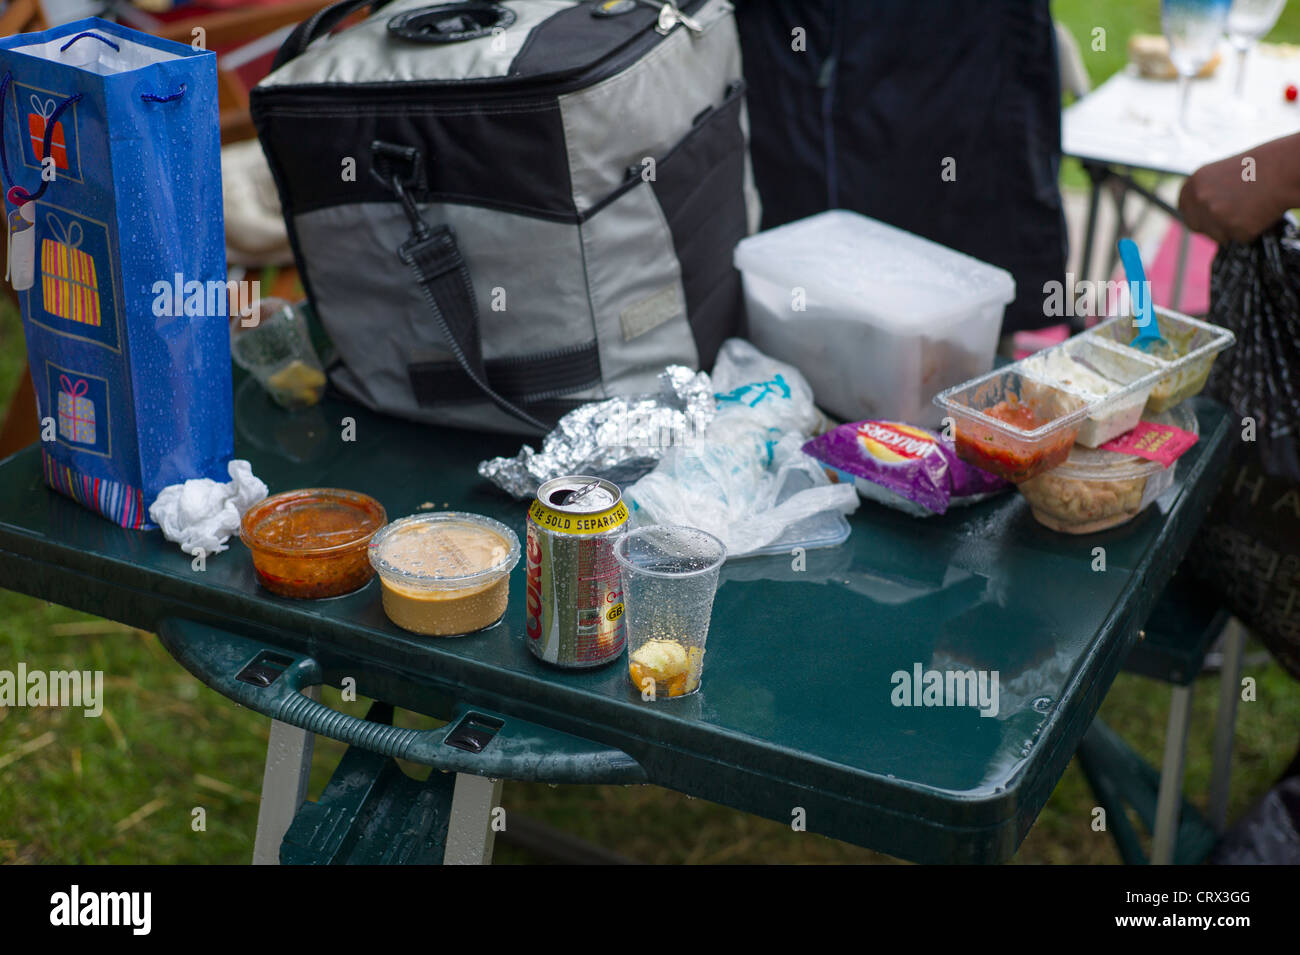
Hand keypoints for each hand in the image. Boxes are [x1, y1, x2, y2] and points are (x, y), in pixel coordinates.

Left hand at [1178, 133, 1299, 244]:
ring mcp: (1215, 215)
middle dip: (1210, 226)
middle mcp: (1199, 199)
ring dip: (1233, 228)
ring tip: (1251, 207)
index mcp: (1194, 183)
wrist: (1282, 169)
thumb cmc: (1256, 169)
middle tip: (1230, 217)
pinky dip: (1251, 230)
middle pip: (1196, 226)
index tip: (1205, 217)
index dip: (1196, 214)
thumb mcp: (1220, 175)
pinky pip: (1240, 238)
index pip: (1184, 208)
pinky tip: (1259, 212)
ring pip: (1218, 235)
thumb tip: (1198, 215)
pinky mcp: (1233, 228)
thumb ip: (1206, 194)